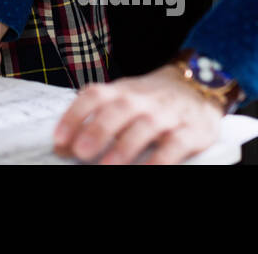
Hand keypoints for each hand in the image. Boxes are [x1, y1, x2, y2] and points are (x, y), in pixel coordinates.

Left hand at [52, 64, 221, 163]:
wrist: (198, 87)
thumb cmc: (148, 100)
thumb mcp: (121, 101)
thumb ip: (93, 120)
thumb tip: (61, 147)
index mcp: (121, 91)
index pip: (94, 96)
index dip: (74, 115)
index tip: (59, 139)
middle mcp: (143, 100)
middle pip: (118, 110)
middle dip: (98, 130)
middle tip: (80, 152)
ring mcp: (168, 114)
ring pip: (145, 126)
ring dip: (125, 146)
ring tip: (107, 166)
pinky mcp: (192, 131)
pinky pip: (176, 145)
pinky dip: (161, 159)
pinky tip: (148, 170)